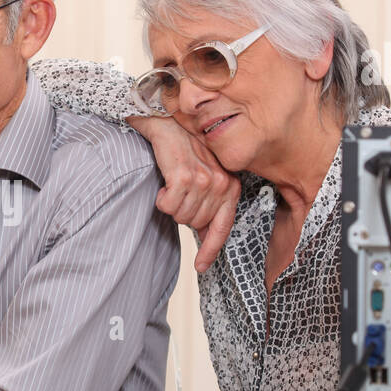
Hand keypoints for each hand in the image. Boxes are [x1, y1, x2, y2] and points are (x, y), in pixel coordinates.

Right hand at [128, 115, 239, 272]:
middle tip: (176, 193)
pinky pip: (168, 205)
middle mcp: (220, 184)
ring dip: (170, 204)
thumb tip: (204, 234)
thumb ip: (208, 205)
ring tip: (171, 185)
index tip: (200, 267)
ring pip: (180, 216)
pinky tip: (163, 183)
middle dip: (181, 214)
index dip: (210, 250)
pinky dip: (160, 197)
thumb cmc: (184, 149)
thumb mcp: (203, 176)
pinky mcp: (184, 176)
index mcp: (229, 186)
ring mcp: (204, 181)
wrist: (169, 123)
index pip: (222, 227)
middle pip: (195, 224)